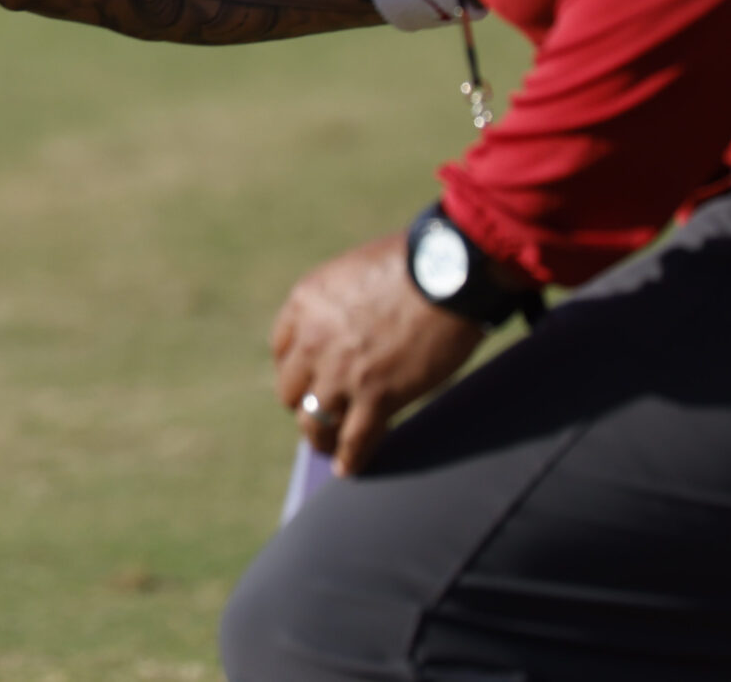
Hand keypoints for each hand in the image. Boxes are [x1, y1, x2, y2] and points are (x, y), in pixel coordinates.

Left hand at [272, 234, 483, 475]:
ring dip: (320, 437)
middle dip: (305, 401)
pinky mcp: (377, 397)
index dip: (296, 367)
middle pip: (291, 389)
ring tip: (328, 447)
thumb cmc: (416, 262)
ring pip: (315, 421)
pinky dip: (350, 459)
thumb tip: (353, 323)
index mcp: (306, 303)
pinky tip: (350, 468)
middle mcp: (314, 340)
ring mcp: (343, 373)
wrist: (449, 271)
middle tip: (321, 410)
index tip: (307, 378)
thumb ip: (344, 302)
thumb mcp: (358, 270)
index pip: (282, 348)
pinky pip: (354, 440)